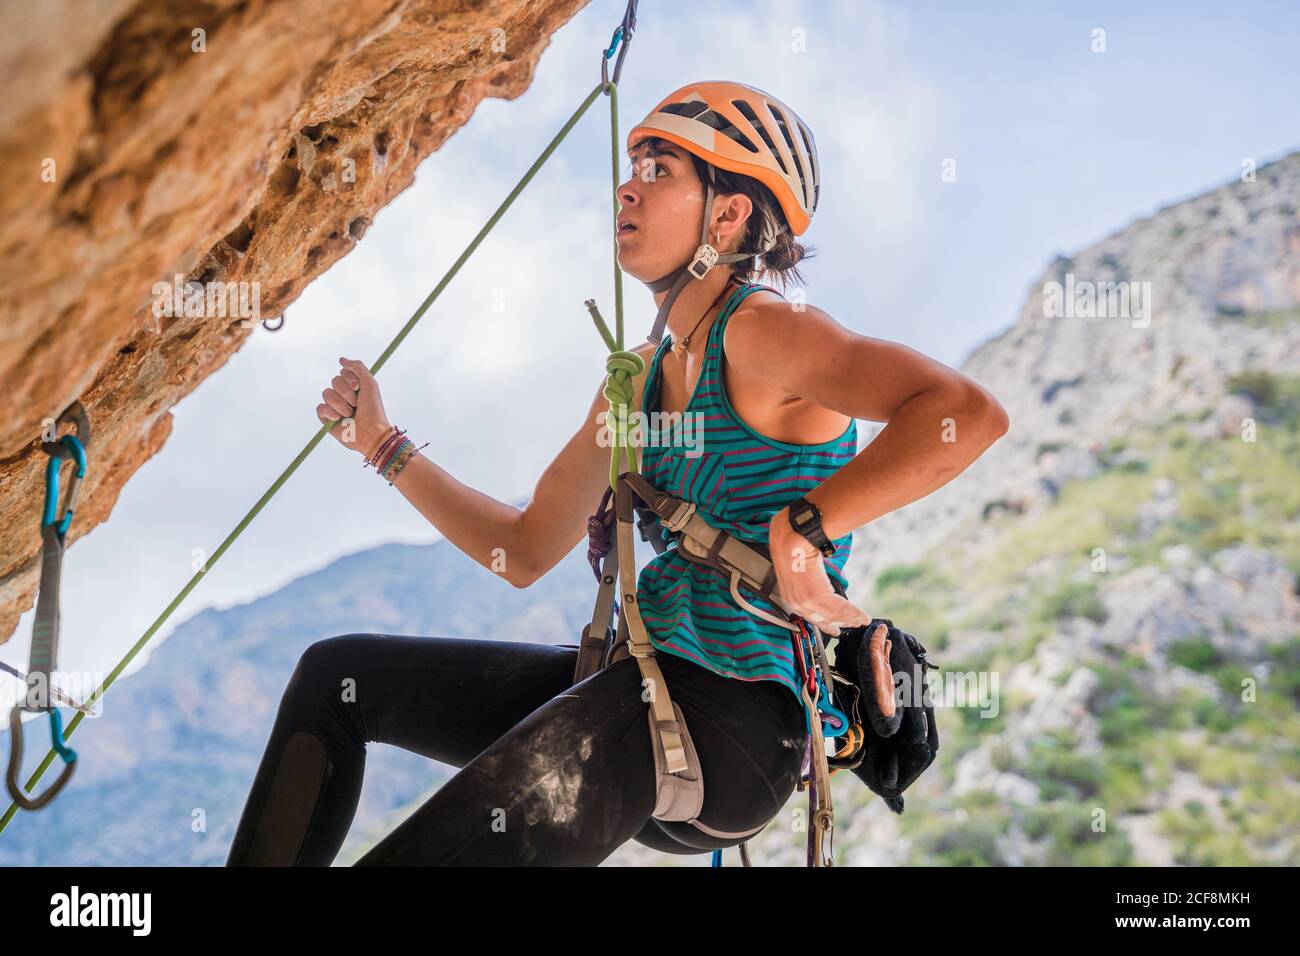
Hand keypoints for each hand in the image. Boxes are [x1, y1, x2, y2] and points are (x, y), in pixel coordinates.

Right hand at [316, 357, 391, 455]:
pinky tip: (339, 418)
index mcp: (354, 387)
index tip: (358, 388)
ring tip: (350, 413)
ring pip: (326, 393)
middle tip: (356, 404)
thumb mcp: (370, 383)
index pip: (343, 373)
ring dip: (340, 403)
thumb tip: (341, 359)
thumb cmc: (373, 409)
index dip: (349, 379)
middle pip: (334, 381)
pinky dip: (330, 412)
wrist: (371, 432)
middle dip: (346, 393)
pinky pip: (320, 407)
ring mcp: (334, 406)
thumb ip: (358, 367)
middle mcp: (344, 395)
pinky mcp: (327, 418)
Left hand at [767, 504, 873, 636]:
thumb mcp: (798, 571)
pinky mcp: (817, 596)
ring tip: (862, 620)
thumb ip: (806, 582)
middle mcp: (797, 603)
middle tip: (854, 624)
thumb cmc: (794, 549)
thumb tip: (817, 583)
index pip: (811, 616)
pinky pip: (839, 608)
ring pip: (834, 615)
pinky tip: (862, 615)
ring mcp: (806, 601)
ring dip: (851, 619)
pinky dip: (854, 612)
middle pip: (824, 619)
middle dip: (841, 622)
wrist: (792, 540)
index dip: (826, 623)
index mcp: (791, 598)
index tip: (835, 628)